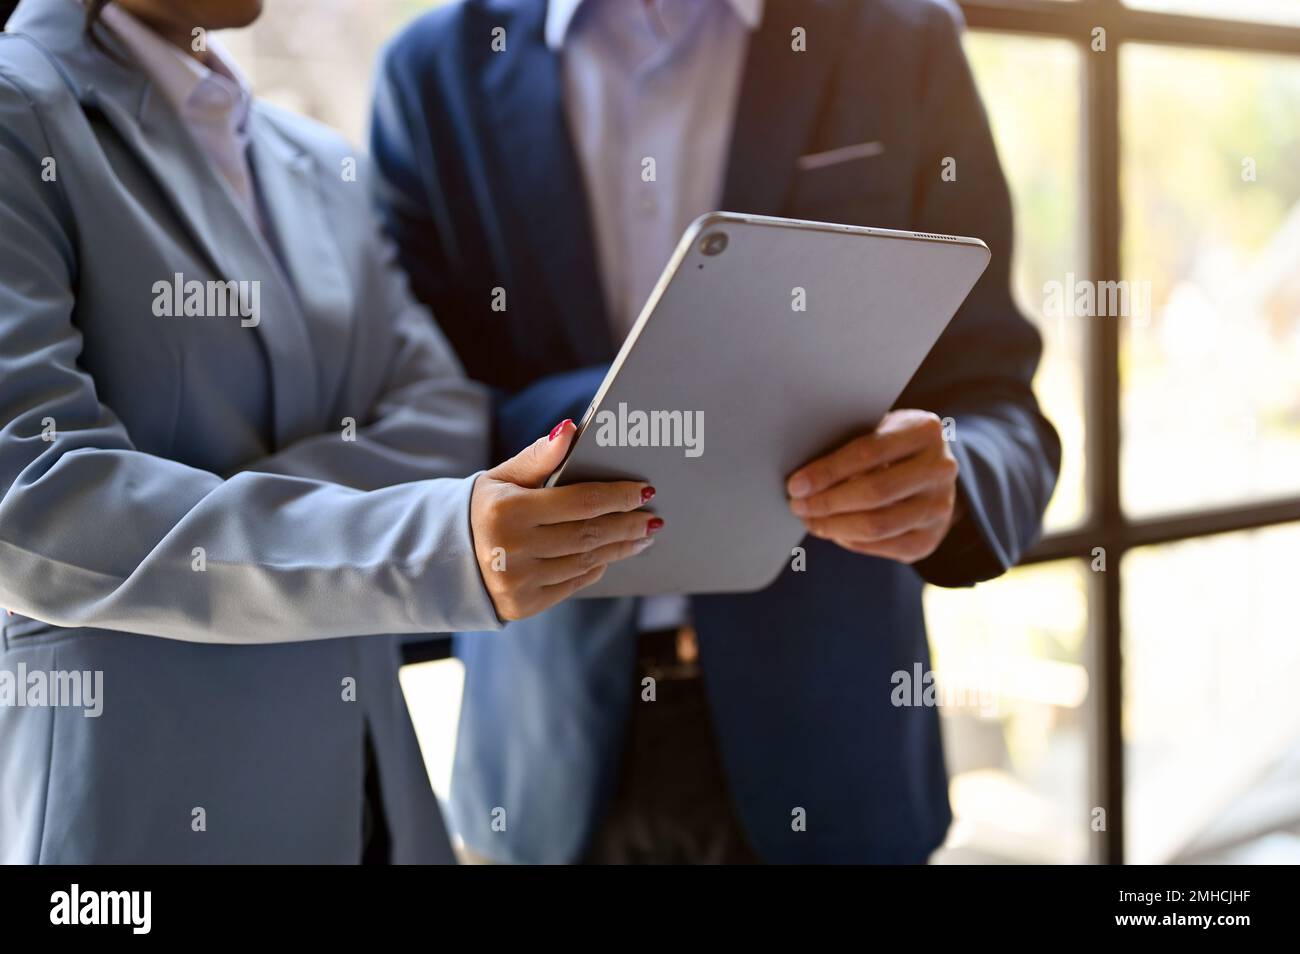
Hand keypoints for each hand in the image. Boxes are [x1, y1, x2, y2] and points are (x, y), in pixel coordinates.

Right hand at [470, 420, 660, 620]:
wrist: (449, 557)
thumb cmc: (485, 507)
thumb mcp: (503, 477)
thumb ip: (539, 456)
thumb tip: (571, 429)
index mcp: (507, 511)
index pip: (579, 502)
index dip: (617, 497)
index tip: (644, 491)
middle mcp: (512, 549)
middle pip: (588, 535)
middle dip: (627, 525)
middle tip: (652, 518)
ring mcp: (518, 581)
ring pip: (585, 562)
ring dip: (619, 548)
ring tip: (642, 536)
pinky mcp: (524, 604)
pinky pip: (573, 584)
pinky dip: (595, 568)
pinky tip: (610, 555)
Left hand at [786, 409, 959, 563]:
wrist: (932, 469)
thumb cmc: (890, 444)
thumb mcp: (878, 429)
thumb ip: (849, 444)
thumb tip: (802, 477)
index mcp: (925, 431)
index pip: (868, 453)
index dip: (827, 472)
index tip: (796, 484)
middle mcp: (940, 469)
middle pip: (874, 493)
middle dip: (827, 503)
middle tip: (798, 505)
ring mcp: (940, 506)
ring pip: (878, 525)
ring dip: (834, 527)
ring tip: (810, 520)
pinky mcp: (931, 538)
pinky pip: (883, 546)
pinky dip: (851, 541)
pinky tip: (833, 531)